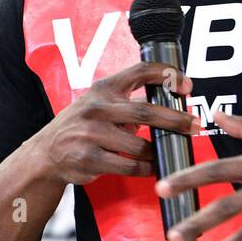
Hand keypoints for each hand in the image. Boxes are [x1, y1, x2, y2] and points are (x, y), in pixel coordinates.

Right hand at [36, 61, 198, 185]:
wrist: (46, 154)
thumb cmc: (82, 127)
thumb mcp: (100, 105)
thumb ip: (129, 103)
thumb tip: (170, 103)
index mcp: (103, 89)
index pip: (139, 71)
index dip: (167, 75)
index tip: (187, 86)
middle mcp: (96, 108)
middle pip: (146, 111)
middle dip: (176, 119)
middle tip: (195, 125)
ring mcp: (91, 134)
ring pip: (140, 145)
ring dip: (159, 151)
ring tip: (170, 152)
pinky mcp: (89, 159)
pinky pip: (129, 166)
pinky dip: (147, 168)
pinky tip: (154, 168)